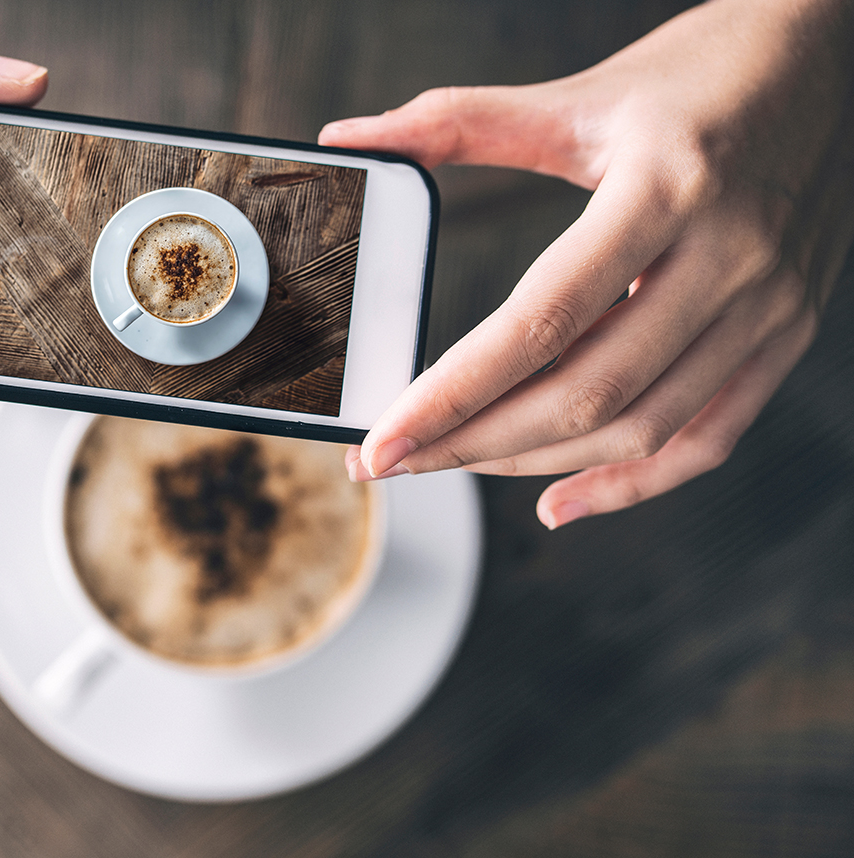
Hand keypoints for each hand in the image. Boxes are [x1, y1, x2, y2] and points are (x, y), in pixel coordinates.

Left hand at [319, 0, 853, 525]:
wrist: (823, 60)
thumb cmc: (692, 76)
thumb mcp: (576, 96)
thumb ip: (455, 121)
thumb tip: (348, 135)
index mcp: (663, 189)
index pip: (540, 322)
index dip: (452, 394)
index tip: (383, 442)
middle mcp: (727, 258)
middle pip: (586, 394)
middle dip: (474, 443)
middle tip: (395, 462)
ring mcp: (768, 306)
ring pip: (642, 428)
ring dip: (536, 463)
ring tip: (456, 462)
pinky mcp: (786, 335)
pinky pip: (707, 440)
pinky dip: (631, 484)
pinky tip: (559, 501)